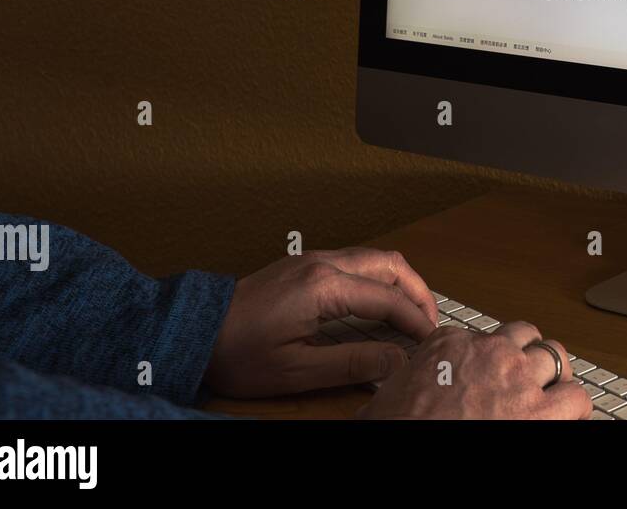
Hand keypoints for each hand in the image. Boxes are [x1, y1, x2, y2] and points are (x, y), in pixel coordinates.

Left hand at [204, 248, 437, 397]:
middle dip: (419, 291)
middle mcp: (324, 263)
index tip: (431, 341)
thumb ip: (353, 363)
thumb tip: (397, 360)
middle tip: (430, 322)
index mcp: (325, 287)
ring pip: (375, 257)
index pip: (389, 299)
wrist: (195, 329)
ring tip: (411, 312)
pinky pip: (357, 260)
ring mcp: (313, 259)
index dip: (416, 322)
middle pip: (391, 264)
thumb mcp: (297, 369)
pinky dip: (380, 277)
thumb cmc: (239, 352)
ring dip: (400, 281)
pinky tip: (379, 301)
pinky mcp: (304, 263)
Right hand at [359, 321, 591, 419]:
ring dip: (554, 375)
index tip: (487, 373)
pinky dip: (576, 406)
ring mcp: (518, 378)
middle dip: (527, 355)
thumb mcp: (388, 394)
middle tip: (525, 377)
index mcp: (451, 343)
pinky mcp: (540, 411)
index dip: (489, 357)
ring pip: (555, 357)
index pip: (483, 336)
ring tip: (551, 392)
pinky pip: (577, 397)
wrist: (410, 442)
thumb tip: (396, 393)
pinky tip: (568, 415)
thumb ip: (404, 381)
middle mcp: (489, 352)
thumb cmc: (397, 425)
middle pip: (525, 337)